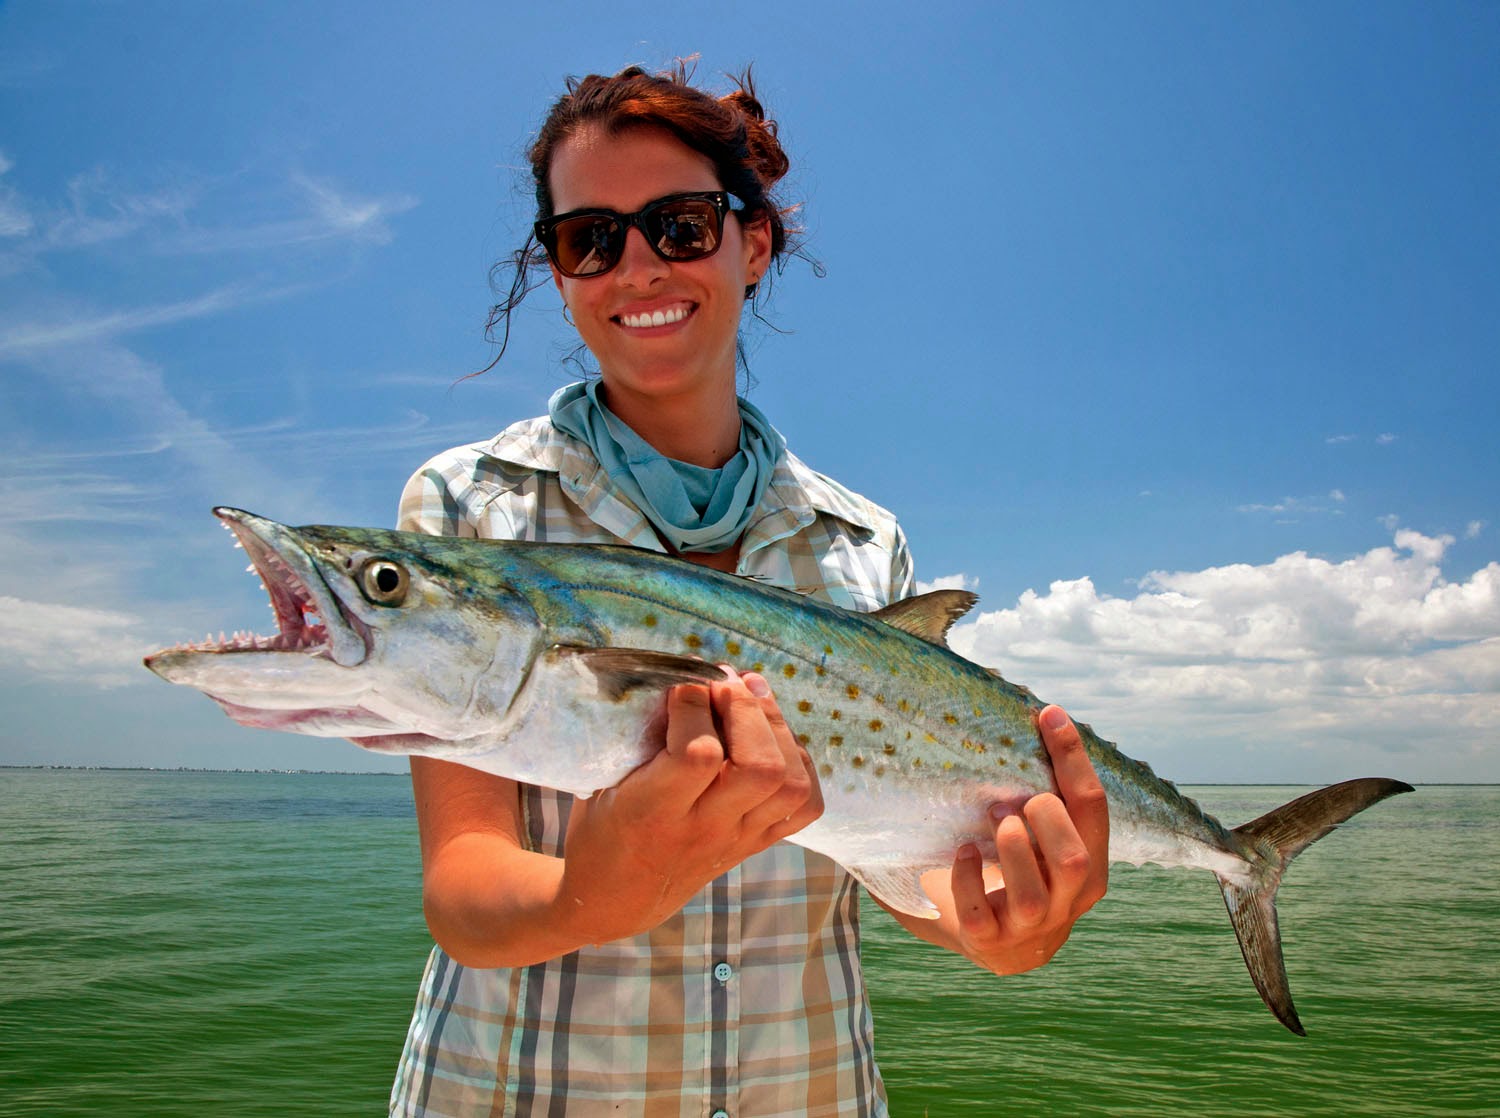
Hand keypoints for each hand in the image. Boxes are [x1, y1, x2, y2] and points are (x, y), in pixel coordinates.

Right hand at [557, 666, 823, 942]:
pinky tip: (772, 738)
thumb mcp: (602, 782)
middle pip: (761, 767)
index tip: (681, 683)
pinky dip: (800, 763)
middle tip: (724, 682)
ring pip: (792, 784)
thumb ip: (641, 735)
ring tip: (751, 698)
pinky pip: (806, 805)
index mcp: (653, 812)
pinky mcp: (757, 844)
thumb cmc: (601, 827)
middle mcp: (704, 829)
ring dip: (778, 729)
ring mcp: (737, 840)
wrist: (615, 898)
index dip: (695, 704)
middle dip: (747, 709)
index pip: (698, 756)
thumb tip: (684, 673)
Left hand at [947, 704, 1108, 973]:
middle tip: (1016, 800)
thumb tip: (1031, 710)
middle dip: (1045, 819)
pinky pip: (978, 910)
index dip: (1071, 756)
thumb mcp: (1045, 834)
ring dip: (1010, 847)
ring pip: (1033, 891)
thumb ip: (1046, 789)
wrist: (1000, 940)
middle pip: (1074, 859)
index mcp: (1094, 865)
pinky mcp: (988, 939)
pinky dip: (967, 874)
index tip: (1048, 713)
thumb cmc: (1023, 866)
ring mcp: (1029, 924)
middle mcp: (1070, 901)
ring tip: (993, 821)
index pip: (1093, 807)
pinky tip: (962, 850)